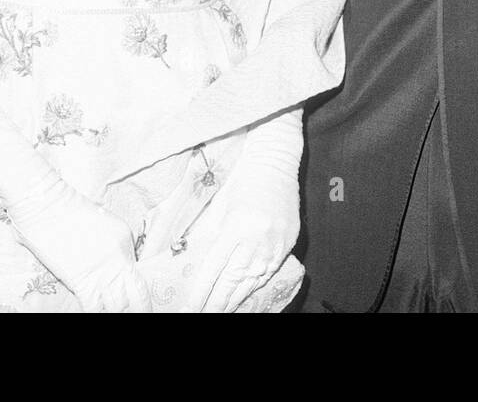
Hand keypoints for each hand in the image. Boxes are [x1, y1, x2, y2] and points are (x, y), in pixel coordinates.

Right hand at [10, 179, 151, 312]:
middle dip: (136, 307)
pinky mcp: (84, 281)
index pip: (137, 272)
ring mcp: (104, 271)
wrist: (47, 202)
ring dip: (114, 311)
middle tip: (129, 310)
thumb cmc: (66, 207)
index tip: (127, 297)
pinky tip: (92, 312)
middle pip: (138, 295)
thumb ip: (104, 240)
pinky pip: (96, 308)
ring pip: (120, 306)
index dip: (132, 289)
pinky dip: (96, 313)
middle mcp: (120, 256)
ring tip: (110, 311)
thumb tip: (97, 258)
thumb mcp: (98, 219)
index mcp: (125, 238)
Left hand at [185, 160, 299, 312]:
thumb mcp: (218, 207)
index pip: (213, 271)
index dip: (201, 295)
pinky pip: (270, 271)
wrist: (275, 162)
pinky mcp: (288, 242)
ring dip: (236, 299)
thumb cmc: (242, 180)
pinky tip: (246, 293)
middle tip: (204, 316)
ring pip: (253, 281)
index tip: (189, 309)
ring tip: (222, 310)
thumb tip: (195, 264)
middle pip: (233, 282)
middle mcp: (256, 239)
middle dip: (217, 304)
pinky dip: (256, 284)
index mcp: (235, 228)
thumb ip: (208, 236)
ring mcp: (275, 243)